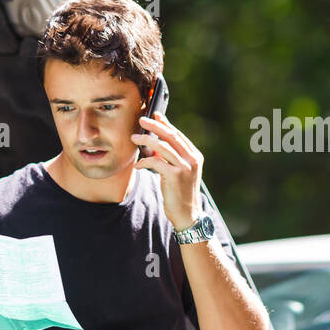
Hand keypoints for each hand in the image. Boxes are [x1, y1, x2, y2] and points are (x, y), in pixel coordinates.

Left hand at [132, 113, 201, 230]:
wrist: (187, 214)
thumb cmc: (179, 192)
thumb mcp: (177, 172)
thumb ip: (170, 157)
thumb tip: (154, 143)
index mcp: (195, 156)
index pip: (178, 135)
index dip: (165, 124)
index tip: (154, 115)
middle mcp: (192, 159)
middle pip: (171, 136)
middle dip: (155, 126)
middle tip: (141, 120)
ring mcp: (185, 167)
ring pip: (163, 147)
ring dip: (146, 141)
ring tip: (134, 138)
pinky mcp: (175, 176)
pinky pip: (156, 162)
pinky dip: (145, 161)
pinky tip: (139, 164)